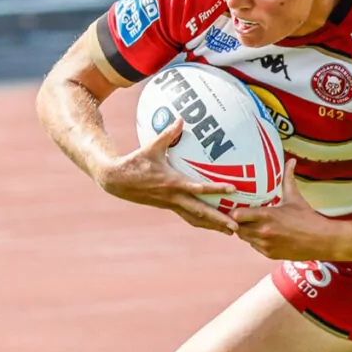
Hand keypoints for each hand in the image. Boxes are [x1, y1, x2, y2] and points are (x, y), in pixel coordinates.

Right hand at [96, 117, 238, 234]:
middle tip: (236, 227)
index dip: (215, 188)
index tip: (233, 189)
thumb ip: (168, 134)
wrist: (115, 180)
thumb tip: (181, 119)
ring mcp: (171, 204)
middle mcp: (173, 197)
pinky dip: (202, 221)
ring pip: (195, 218)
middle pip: (200, 212)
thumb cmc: (135, 162)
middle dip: (218, 220)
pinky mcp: (169, 206)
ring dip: (213, 225)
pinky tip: (214, 225)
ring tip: (231, 232)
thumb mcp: (152, 147)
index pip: (198, 187)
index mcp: (172, 183)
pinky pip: (188, 217)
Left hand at [231, 159, 336, 259]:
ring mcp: (265, 245)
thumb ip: (288, 178)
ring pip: (244, 238)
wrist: (320, 240)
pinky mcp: (269, 254)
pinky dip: (255, 240)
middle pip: (236, 227)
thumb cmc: (307, 217)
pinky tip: (263, 232)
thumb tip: (291, 160)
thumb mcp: (295, 197)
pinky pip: (253, 246)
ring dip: (245, 231)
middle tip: (241, 214)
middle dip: (237, 221)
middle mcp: (263, 231)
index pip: (236, 215)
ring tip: (251, 222)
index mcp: (267, 215)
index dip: (234, 211)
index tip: (237, 206)